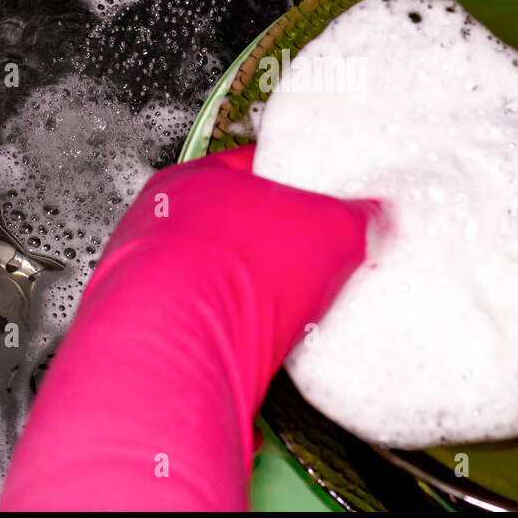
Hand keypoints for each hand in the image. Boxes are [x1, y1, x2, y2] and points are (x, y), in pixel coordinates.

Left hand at [0, 145, 378, 510]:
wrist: (182, 343)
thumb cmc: (235, 270)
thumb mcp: (334, 229)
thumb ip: (356, 217)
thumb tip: (373, 218)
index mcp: (197, 178)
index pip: (255, 168)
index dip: (296, 185)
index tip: (319, 203)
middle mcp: (159, 223)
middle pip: (231, 227)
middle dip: (270, 248)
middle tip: (306, 265)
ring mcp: (144, 279)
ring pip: (208, 280)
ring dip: (243, 297)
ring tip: (280, 315)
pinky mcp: (148, 334)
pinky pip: (199, 328)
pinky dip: (225, 337)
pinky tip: (250, 349)